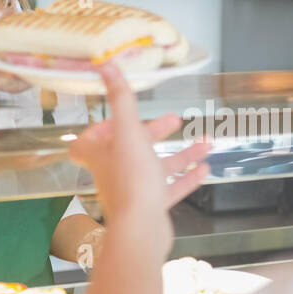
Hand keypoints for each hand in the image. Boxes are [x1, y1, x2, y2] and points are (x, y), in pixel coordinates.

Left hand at [67, 63, 210, 260]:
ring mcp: (134, 191)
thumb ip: (121, 98)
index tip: (116, 118)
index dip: (99, 129)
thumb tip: (104, 64)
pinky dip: (186, 178)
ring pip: (156, 167)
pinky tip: (205, 169)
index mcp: (102, 154)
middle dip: (153, 132)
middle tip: (173, 119)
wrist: (142, 229)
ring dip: (179, 154)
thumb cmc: (132, 180)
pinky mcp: (152, 207)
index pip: (87, 141)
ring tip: (204, 141)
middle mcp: (115, 172)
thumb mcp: (130, 132)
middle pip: (131, 148)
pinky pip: (170, 189)